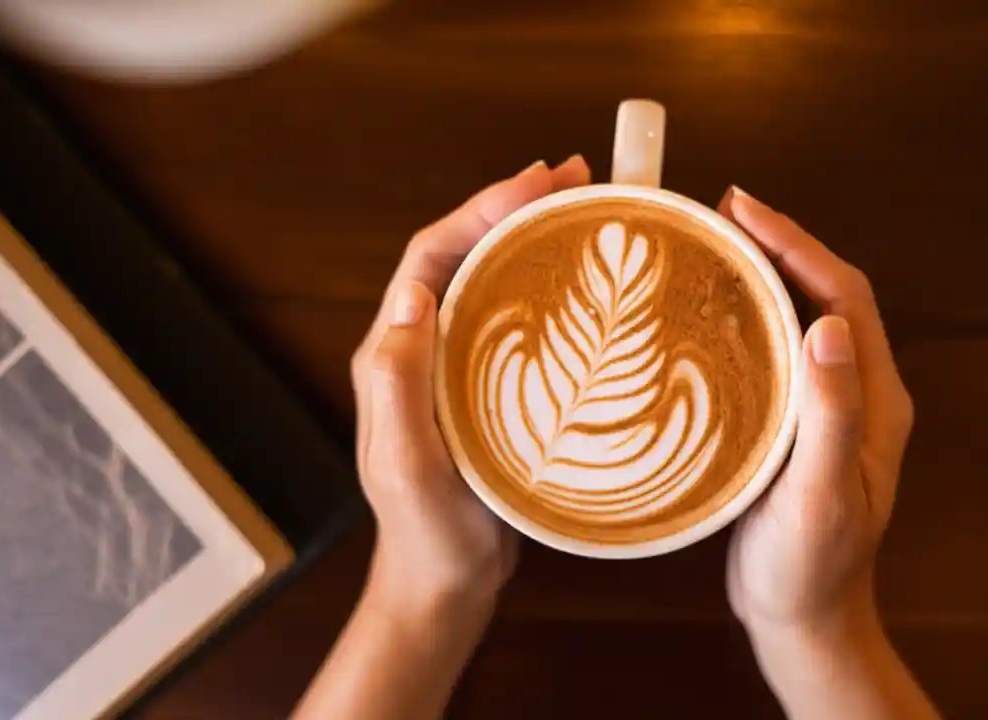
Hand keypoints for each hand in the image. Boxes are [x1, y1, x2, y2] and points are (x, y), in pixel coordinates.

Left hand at [350, 156, 590, 617]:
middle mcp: (422, 349)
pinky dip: (554, 292)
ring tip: (591, 212)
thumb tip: (411, 298)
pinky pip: (521, 323)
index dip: (481, 209)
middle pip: (466, 254)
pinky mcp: (491, 390)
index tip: (538, 183)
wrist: (447, 586)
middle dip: (516, 208)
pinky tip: (593, 289)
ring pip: (495, 282)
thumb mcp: (409, 466)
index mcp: (394, 354)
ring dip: (538, 241)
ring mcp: (457, 368)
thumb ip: (400, 386)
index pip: (432, 257)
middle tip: (580, 178)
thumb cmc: (429, 536)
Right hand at [721, 188, 932, 718]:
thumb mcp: (821, 494)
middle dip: (777, 243)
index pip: (844, 294)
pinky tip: (705, 312)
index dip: (797, 243)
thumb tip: (827, 325)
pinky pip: (774, 350)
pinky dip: (745, 316)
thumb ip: (832, 413)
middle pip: (824, 292)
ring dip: (761, 274)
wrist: (803, 618)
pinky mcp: (795, 422)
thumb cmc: (810, 565)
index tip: (743, 209)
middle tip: (717, 213)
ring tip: (708, 245)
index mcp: (876, 397)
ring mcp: (827, 405)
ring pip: (799, 316)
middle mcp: (859, 390)